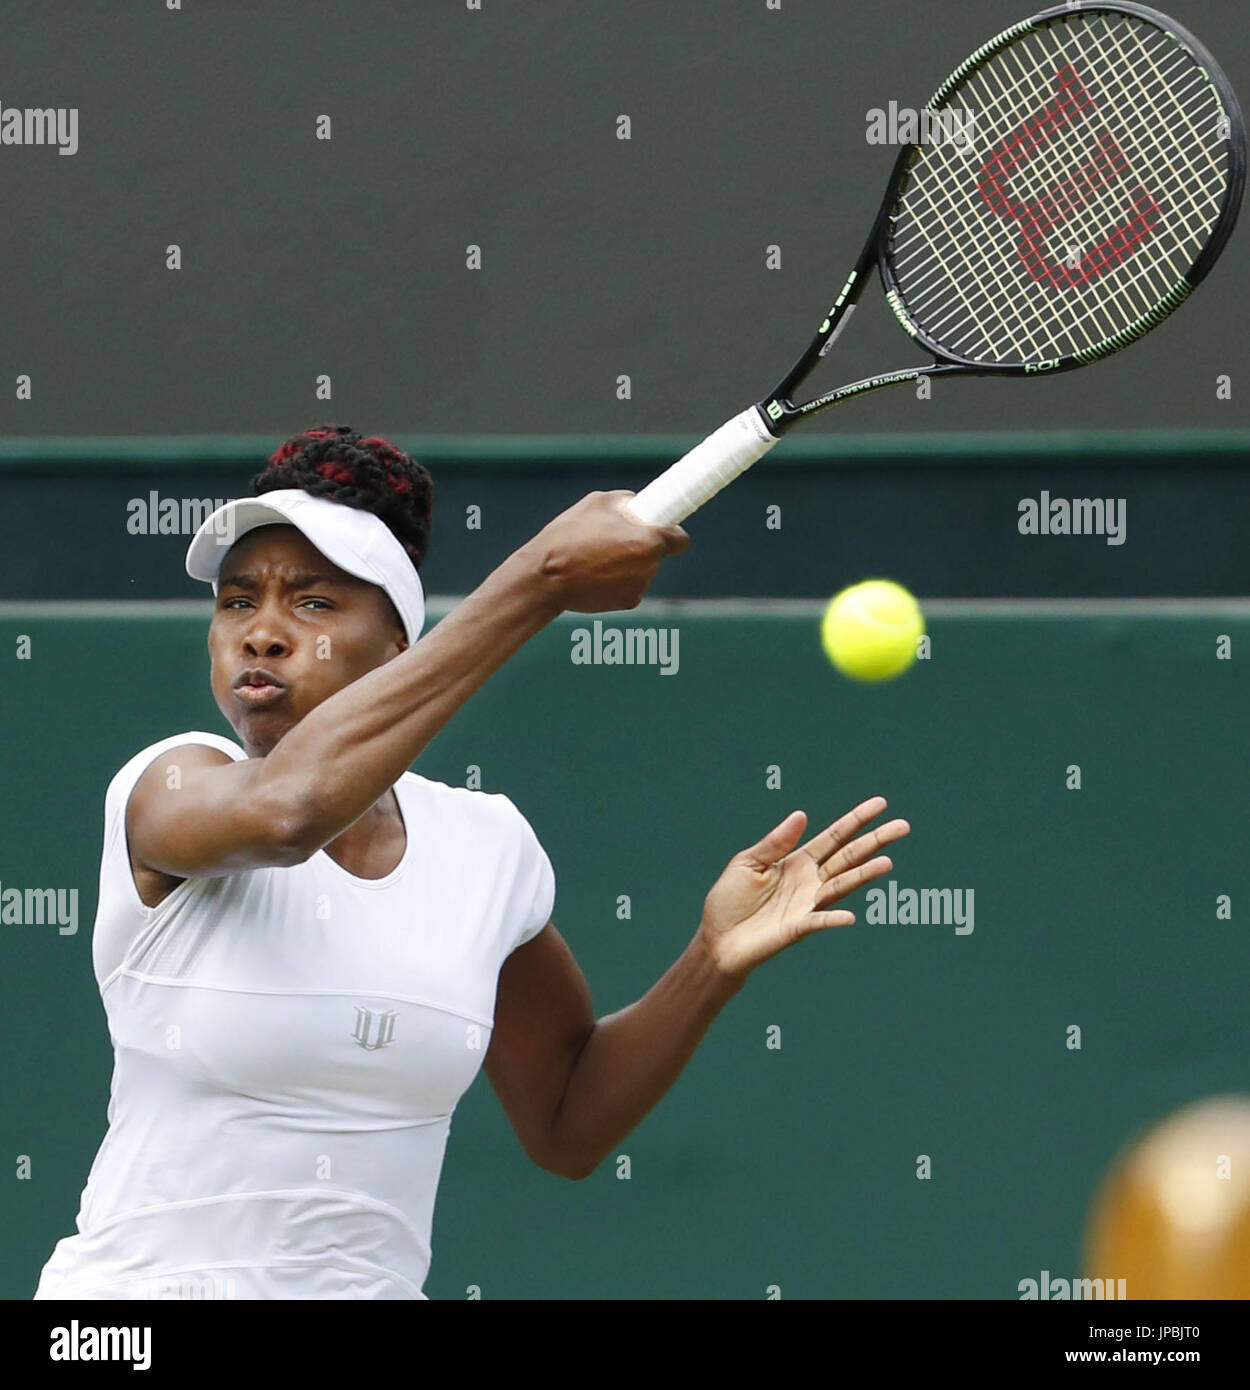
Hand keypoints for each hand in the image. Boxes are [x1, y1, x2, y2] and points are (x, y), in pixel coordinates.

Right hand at [526, 490, 689, 612]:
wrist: (545, 577)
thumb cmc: (568, 536)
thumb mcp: (597, 502)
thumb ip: (626, 501)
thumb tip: (637, 504)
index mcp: (649, 540)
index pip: (680, 540)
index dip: (671, 534)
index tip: (662, 530)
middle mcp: (650, 566)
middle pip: (656, 554)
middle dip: (641, 547)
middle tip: (614, 541)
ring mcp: (640, 587)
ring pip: (642, 571)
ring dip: (628, 564)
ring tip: (596, 558)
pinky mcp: (628, 603)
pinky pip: (629, 586)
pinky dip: (618, 582)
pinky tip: (595, 576)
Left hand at [696, 798, 909, 981]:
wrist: (718, 940)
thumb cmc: (731, 900)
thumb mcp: (748, 862)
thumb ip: (775, 842)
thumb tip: (801, 814)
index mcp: (798, 860)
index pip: (834, 836)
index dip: (856, 820)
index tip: (880, 804)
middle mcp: (810, 881)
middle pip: (848, 856)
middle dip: (874, 841)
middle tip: (903, 826)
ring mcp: (807, 904)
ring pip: (842, 885)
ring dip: (864, 875)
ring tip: (887, 863)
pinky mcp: (797, 928)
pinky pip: (819, 921)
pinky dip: (833, 919)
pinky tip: (850, 917)